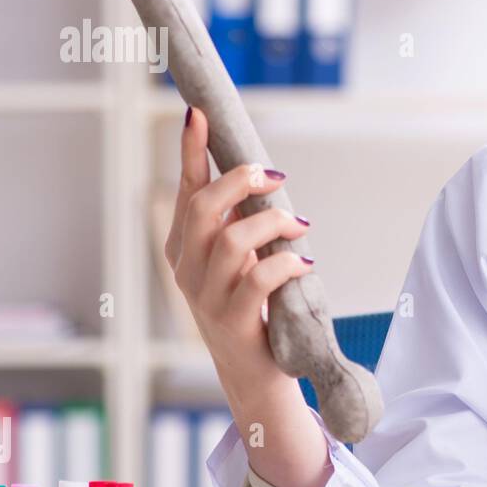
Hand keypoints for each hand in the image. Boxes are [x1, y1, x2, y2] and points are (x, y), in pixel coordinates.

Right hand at [164, 106, 315, 392]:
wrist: (254, 372)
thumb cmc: (252, 306)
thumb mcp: (240, 258)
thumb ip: (241, 223)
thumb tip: (260, 176)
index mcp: (182, 248)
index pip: (185, 190)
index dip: (190, 151)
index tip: (198, 114)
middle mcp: (185, 269)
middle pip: (205, 207)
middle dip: (241, 181)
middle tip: (274, 177)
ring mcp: (204, 297)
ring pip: (232, 240)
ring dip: (272, 223)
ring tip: (298, 226)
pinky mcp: (231, 320)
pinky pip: (258, 278)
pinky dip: (286, 263)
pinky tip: (304, 263)